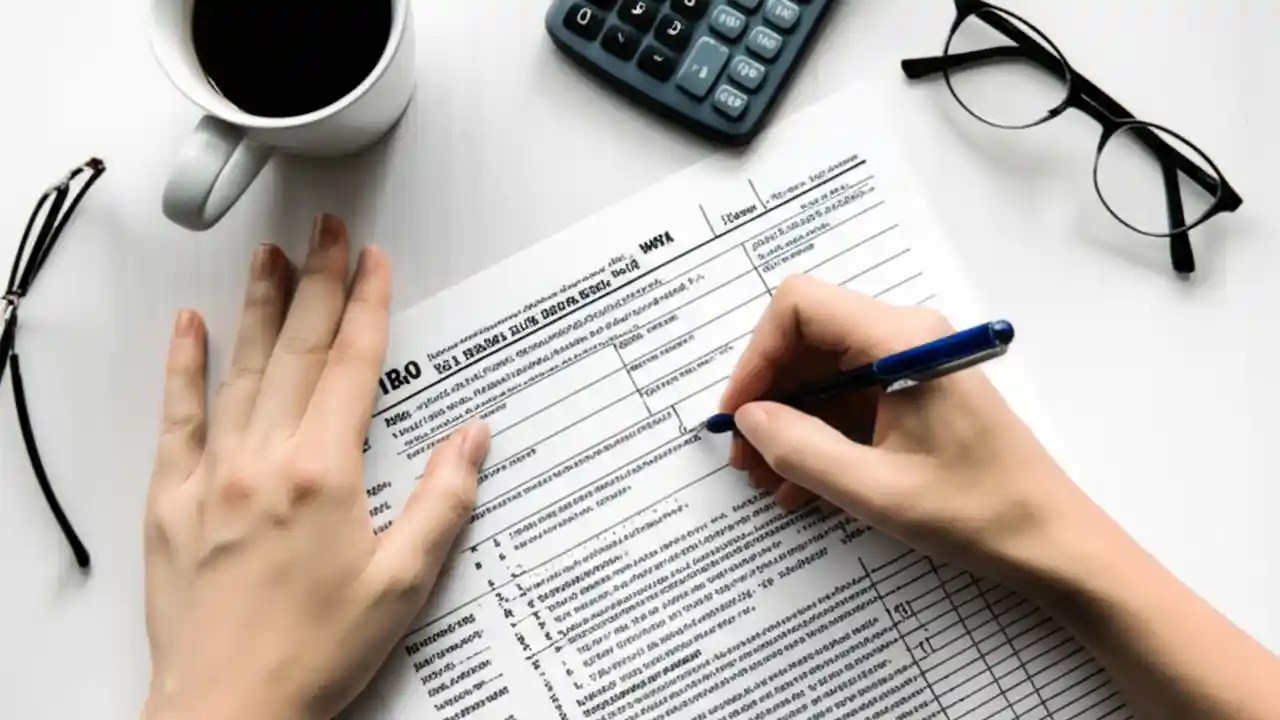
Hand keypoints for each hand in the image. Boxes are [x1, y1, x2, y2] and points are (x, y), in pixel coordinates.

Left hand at [143, 215, 489, 719]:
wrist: (228, 711)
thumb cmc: (312, 654)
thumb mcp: (402, 584)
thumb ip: (442, 502)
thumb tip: (472, 439)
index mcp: (321, 475)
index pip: (351, 367)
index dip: (365, 305)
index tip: (372, 263)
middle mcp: (262, 462)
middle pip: (298, 352)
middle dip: (318, 285)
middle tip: (328, 234)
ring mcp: (210, 476)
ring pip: (240, 371)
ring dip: (259, 308)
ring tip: (270, 256)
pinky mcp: (171, 501)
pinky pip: (178, 418)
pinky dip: (185, 368)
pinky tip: (191, 328)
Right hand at [720, 276, 1112, 589]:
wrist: (1053, 542)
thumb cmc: (978, 512)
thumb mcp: (876, 489)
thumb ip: (801, 450)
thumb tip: (748, 419)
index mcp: (901, 341)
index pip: (799, 307)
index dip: (757, 356)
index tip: (739, 414)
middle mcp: (905, 338)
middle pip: (807, 340)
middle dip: (768, 395)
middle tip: (744, 457)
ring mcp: (911, 365)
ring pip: (823, 373)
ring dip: (788, 422)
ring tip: (767, 479)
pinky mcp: (915, 395)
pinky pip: (849, 400)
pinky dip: (818, 436)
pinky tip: (800, 485)